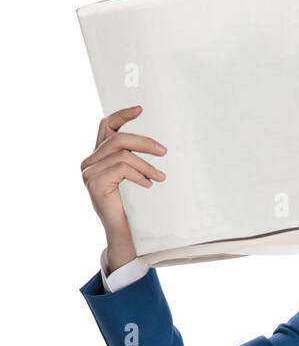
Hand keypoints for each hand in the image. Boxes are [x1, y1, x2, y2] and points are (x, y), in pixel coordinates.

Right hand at [80, 104, 166, 267]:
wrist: (124, 236)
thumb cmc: (131, 209)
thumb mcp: (132, 179)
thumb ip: (132, 160)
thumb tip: (154, 143)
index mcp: (98, 157)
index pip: (106, 127)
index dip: (122, 116)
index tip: (140, 109)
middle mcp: (89, 162)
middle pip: (118, 139)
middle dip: (143, 142)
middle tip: (164, 151)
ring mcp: (89, 172)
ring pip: (122, 154)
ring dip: (146, 164)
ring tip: (161, 176)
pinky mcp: (94, 183)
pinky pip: (121, 169)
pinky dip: (139, 175)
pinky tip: (149, 185)